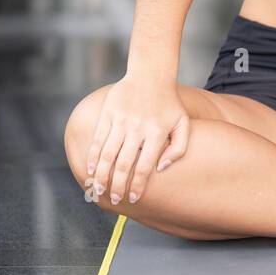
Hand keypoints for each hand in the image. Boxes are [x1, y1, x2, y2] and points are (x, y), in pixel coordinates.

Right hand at [84, 74, 190, 203]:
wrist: (151, 75)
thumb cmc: (169, 104)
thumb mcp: (184, 124)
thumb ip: (178, 149)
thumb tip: (161, 169)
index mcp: (156, 133)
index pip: (145, 166)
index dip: (138, 185)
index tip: (134, 198)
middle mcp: (137, 128)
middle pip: (123, 164)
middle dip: (117, 185)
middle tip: (115, 200)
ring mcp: (121, 121)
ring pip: (107, 154)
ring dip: (101, 175)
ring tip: (98, 190)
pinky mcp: (108, 114)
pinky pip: (98, 139)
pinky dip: (93, 157)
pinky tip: (91, 170)